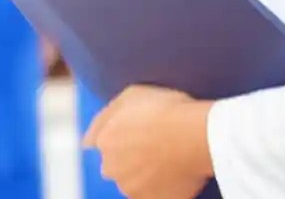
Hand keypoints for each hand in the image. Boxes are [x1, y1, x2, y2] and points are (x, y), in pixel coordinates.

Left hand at [84, 85, 213, 198]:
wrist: (197, 136)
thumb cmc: (166, 109)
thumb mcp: (129, 96)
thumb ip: (104, 119)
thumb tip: (87, 142)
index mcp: (104, 142)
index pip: (106, 144)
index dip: (126, 137)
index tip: (144, 133)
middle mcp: (112, 169)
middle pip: (117, 166)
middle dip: (132, 159)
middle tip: (158, 146)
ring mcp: (134, 189)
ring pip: (135, 184)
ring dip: (146, 176)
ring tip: (170, 159)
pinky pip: (158, 196)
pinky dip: (166, 189)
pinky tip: (179, 173)